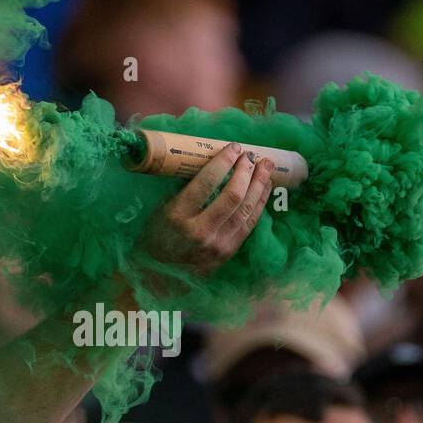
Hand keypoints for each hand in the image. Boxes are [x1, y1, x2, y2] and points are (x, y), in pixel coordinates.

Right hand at [140, 143, 272, 275]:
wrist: (158, 275)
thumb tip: (212, 165)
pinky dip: (258, 205)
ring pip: (245, 210)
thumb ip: (185, 191)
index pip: (205, 183)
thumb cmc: (157, 235)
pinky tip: (263, 190)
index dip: (223, 162)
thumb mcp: (162, 210)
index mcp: (178, 216)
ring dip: (259, 186)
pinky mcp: (228, 253)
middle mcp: (199, 231)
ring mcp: (217, 245)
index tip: (234, 148)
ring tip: (266, 168)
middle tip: (253, 156)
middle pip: (232, 196)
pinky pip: (249, 225)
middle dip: (246, 172)